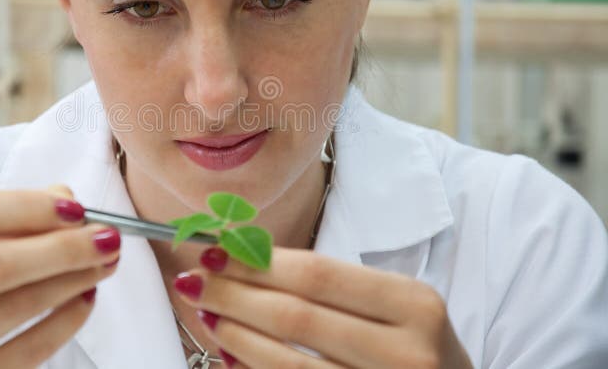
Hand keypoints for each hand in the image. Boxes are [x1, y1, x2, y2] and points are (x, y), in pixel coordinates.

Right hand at [0, 186, 120, 368]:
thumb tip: (67, 201)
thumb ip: (5, 218)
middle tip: (108, 236)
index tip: (75, 208)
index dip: (23, 206)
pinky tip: (86, 297)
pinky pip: (26, 353)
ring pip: (13, 308)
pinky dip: (65, 320)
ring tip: (107, 261)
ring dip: (72, 279)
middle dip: (60, 247)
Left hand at [172, 246, 472, 368]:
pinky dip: (253, 368)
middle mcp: (407, 351)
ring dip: (235, 336)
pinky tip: (230, 354)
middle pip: (297, 316)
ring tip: (207, 315)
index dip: (257, 263)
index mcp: (414, 304)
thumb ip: (330, 286)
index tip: (214, 252)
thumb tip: (244, 258)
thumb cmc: (412, 347)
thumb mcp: (393, 307)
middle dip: (234, 296)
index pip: (317, 274)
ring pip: (287, 363)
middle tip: (194, 281)